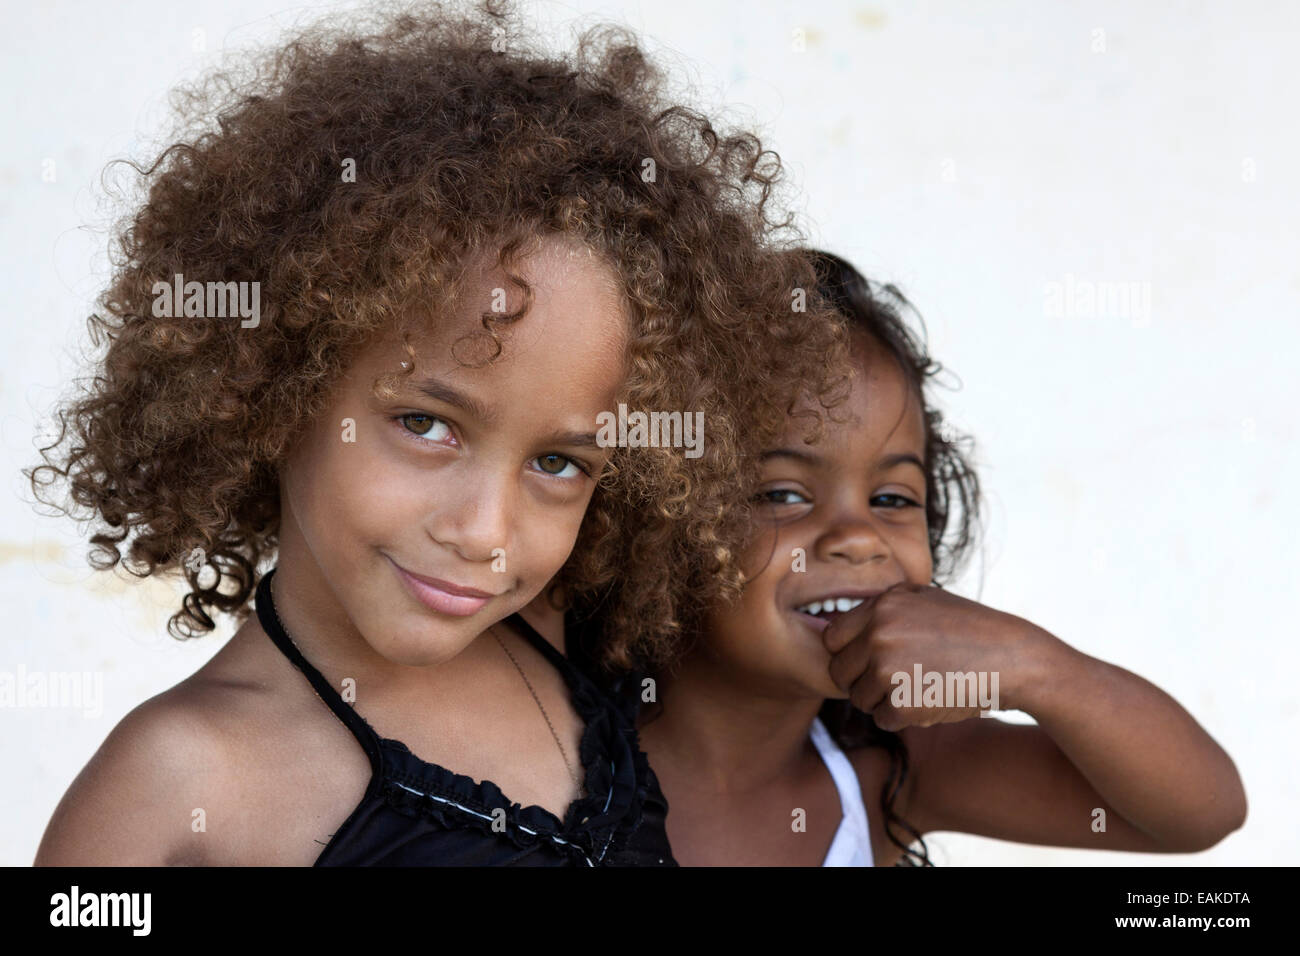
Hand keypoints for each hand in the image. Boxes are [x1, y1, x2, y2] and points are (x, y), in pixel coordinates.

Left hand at [822, 583, 1049, 730]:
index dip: (848, 654)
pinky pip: (882, 719)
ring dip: (883, 701)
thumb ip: (883, 610)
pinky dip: (903, 718)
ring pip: (859, 698)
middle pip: (839, 672)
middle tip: (894, 681)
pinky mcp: (903, 702)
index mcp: (882, 605)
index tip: (868, 661)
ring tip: (919, 688)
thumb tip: (838, 626)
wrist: (1013, 659)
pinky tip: (930, 701)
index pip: (832, 638)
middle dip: (861, 681)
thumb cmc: (971, 630)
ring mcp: (888, 668)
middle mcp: (878, 633)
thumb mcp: (924, 600)